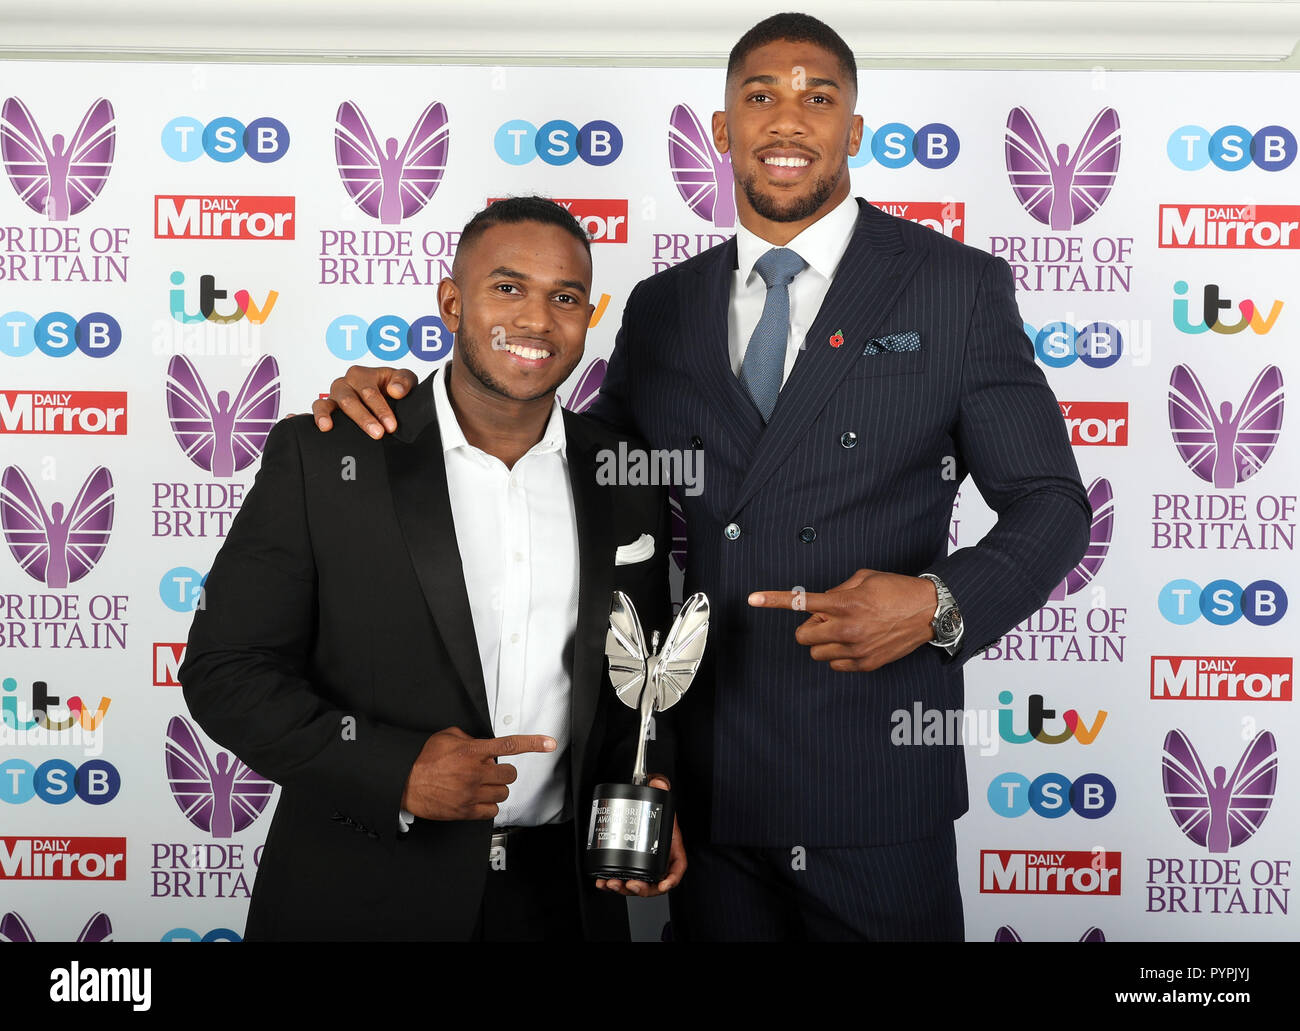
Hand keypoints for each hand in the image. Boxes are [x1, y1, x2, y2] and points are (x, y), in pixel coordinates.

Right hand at [311, 365, 417, 438]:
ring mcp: (333, 396)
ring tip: (328, 427)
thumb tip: (395, 390)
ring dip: (328, 416)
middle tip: (377, 434)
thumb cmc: (392, 386)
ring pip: (326, 404)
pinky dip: (310, 416)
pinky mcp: (326, 408)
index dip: (380, 410)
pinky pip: (315, 409)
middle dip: (363, 418)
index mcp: (361, 375)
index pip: (369, 392)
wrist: (386, 395)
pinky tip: (307, 423)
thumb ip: (403, 381)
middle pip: (349, 400)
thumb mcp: (404, 379)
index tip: (391, 426)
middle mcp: (345, 384)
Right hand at [400, 726, 555, 820]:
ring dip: (496, 789)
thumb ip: (469, 739)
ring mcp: (472, 793)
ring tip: (480, 786)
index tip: (549, 743)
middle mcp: (476, 772)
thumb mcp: (446, 737)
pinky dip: (489, 806)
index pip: (510, 745)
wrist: (404, 783)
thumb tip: (481, 744)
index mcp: (473, 751)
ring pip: (503, 793)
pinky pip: (492, 811)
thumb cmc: (422, 760)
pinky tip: (478, 799)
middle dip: (502, 772)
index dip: (533, 743)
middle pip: (510, 774)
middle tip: (489, 771)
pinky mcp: (467, 811)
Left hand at [595, 775, 686, 896]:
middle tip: (630, 884)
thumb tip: (658, 783)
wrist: (641, 805)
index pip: (676, 869)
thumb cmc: (655, 806)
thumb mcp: (659, 793)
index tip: (663, 885)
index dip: (671, 880)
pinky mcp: (628, 864)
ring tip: (611, 883)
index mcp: (671, 849)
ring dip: (624, 888)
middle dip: (641, 888)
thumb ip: (660, 785)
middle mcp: (657, 861)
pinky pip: (622, 878)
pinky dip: (611, 884)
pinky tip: (602, 882)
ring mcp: (642, 864)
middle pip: (653, 884)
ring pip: (636, 885)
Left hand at [749, 569, 937, 671]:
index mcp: (845, 603)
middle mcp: (847, 628)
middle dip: (810, 626)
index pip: (801, 601)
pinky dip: (837, 654)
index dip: (773, 600)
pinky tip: (854, 642)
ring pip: (816, 652)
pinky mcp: (866, 664)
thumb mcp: (863, 578)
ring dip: (823, 641)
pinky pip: (834, 664)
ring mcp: (856, 649)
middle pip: (803, 636)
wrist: (929, 611)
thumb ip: (836, 590)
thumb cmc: (896, 590)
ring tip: (844, 630)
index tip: (753, 598)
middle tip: (828, 618)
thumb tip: (819, 603)